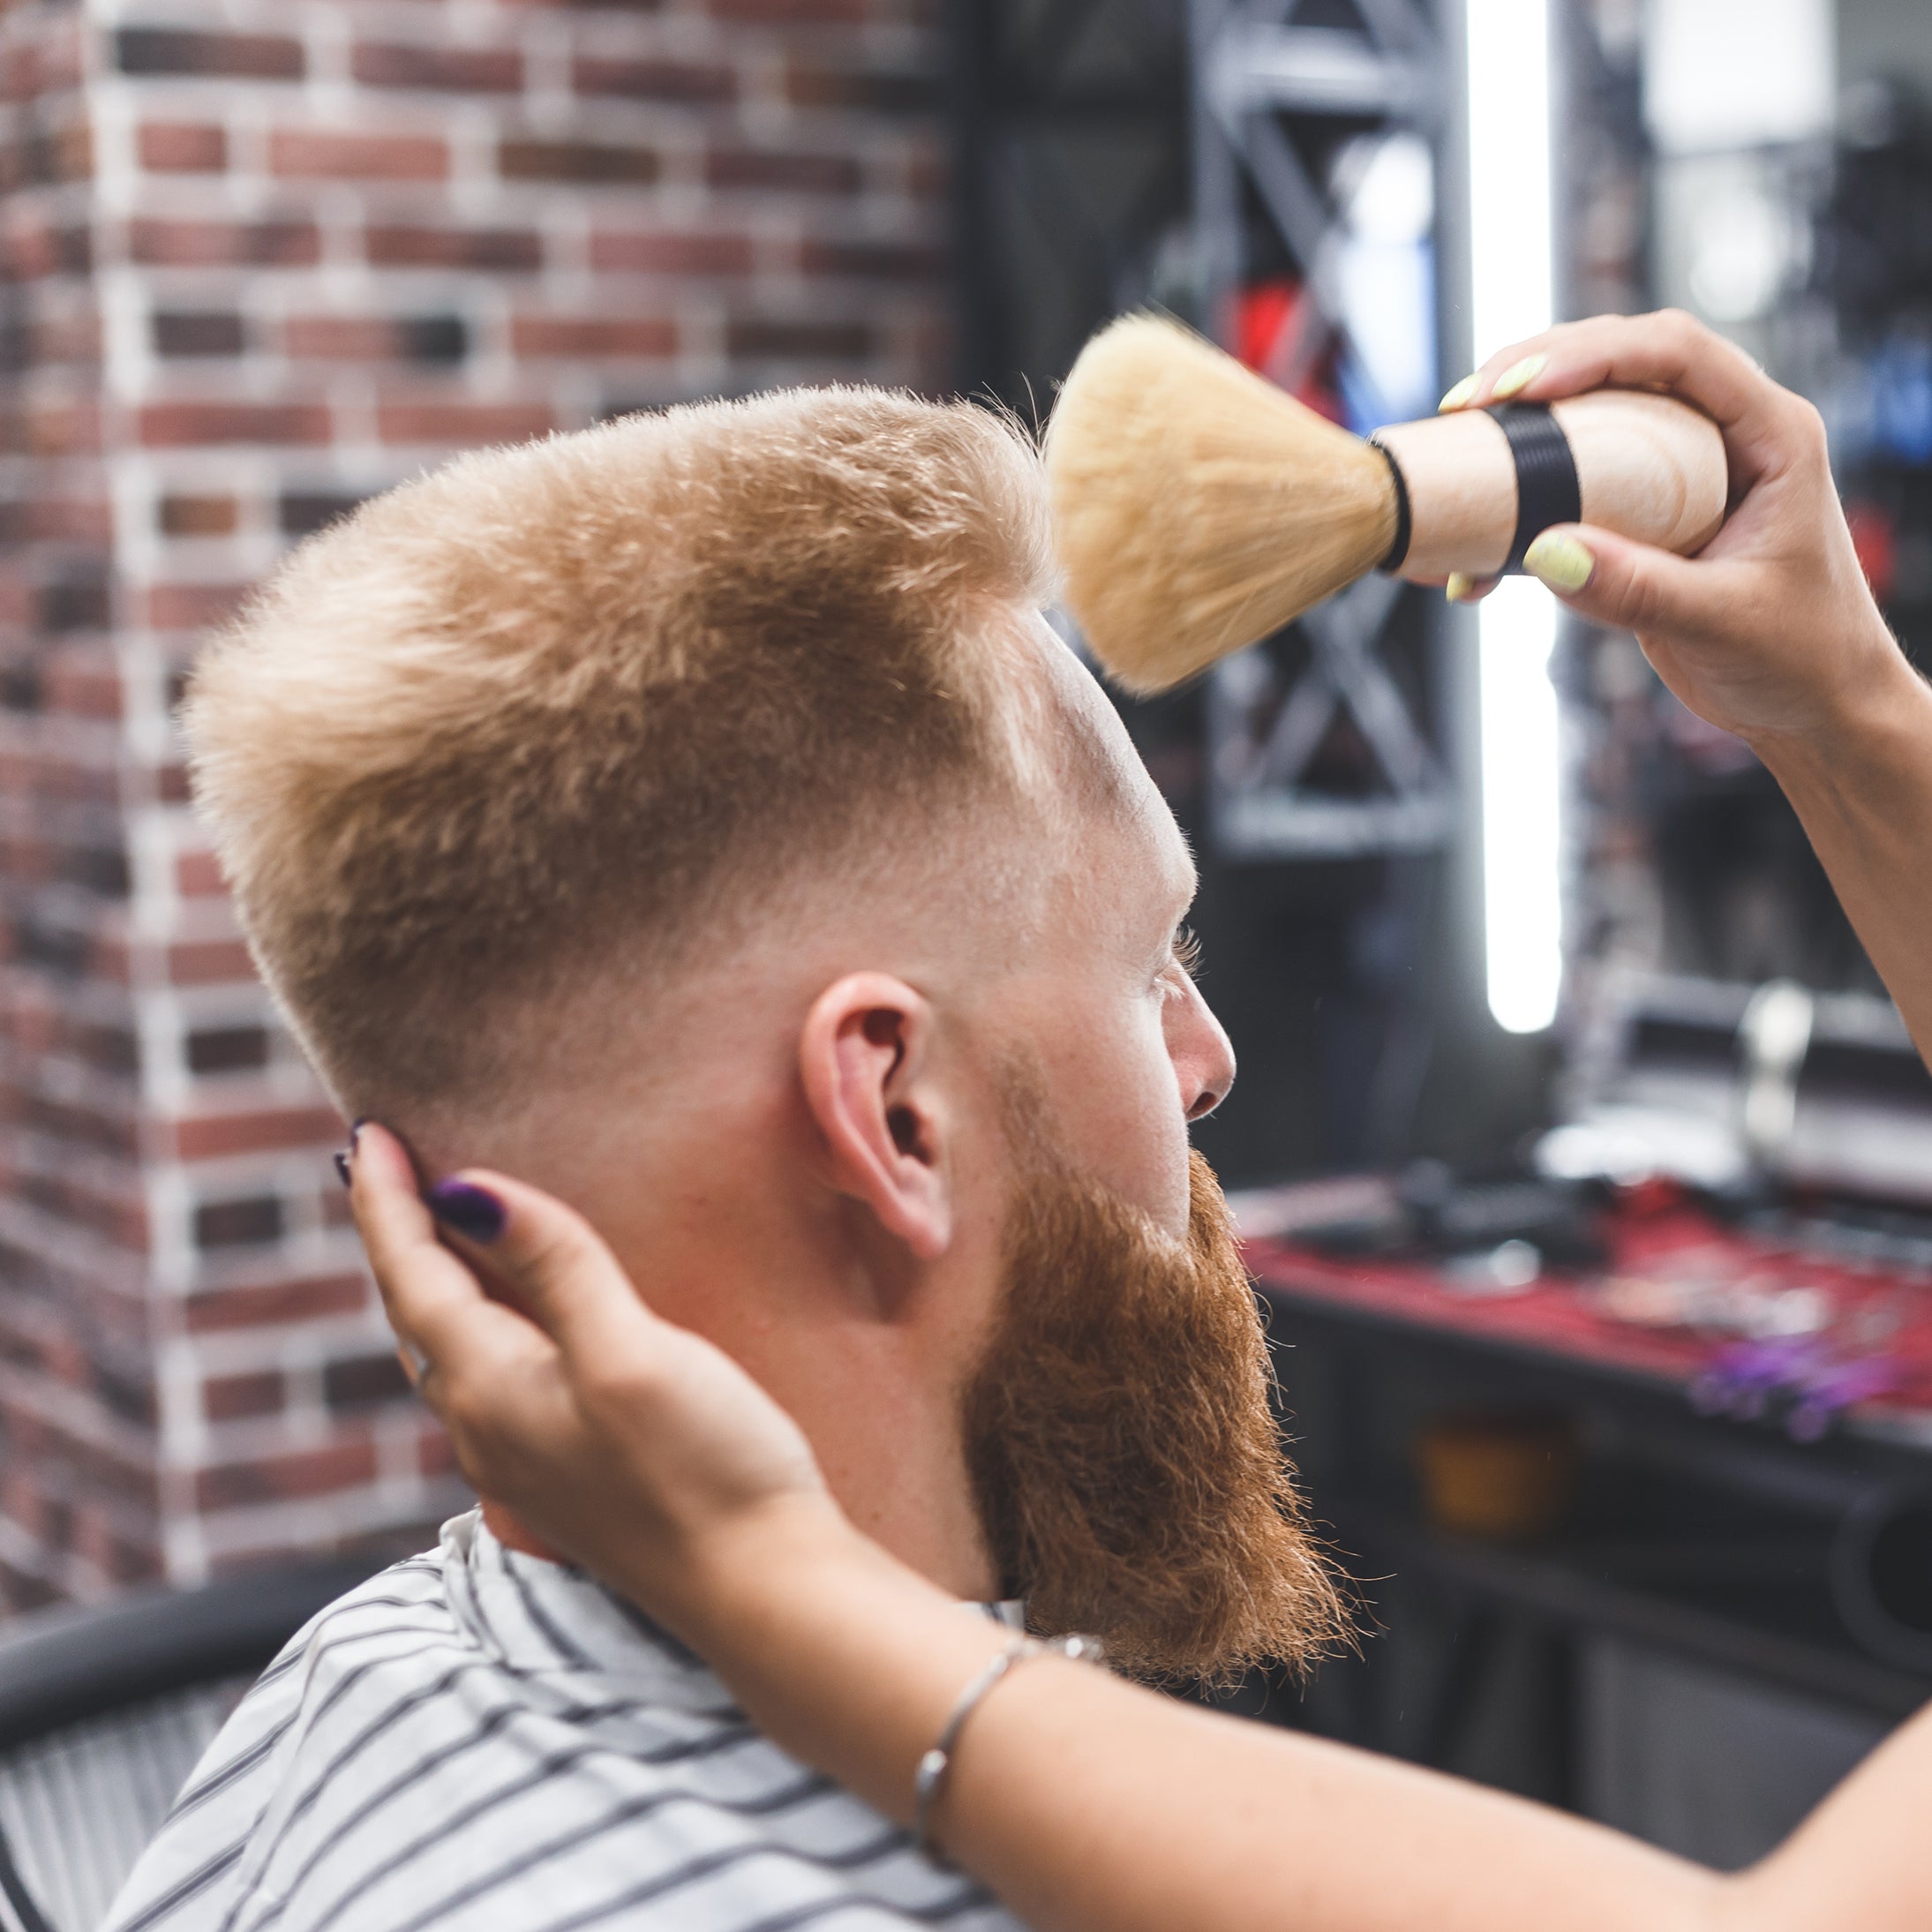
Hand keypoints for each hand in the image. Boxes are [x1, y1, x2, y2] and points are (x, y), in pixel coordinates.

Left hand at [346, 1123, 836, 1629]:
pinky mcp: (566, 1481)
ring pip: (447, 1356)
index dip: (388, 1205)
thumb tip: (467, 1191)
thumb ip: (554, 1267)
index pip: (413, 1280)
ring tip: (431, 1234)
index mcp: (489, 1392)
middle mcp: (486, 1432)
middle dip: (396, 1241)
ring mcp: (523, 1465)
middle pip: (416, 1318)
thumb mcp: (629, 1350)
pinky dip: (474, 1328)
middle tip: (382, 1171)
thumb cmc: (704, 1467)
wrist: (760, 1590)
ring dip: (431, 1287)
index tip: (367, 1134)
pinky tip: (506, 1324)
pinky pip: (488, 1384)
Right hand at [1445, 308, 1915, 750]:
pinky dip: (1517, 512)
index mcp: (1769, 431)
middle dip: (1535, 372)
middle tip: (1468, 406)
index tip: (1521, 388)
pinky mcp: (1642, 515)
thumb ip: (1636, 589)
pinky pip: (1569, 487)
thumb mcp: (1720, 621)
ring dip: (1517, 431)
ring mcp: (1679, 470)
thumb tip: (1542, 549)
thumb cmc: (1801, 654)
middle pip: (1620, 363)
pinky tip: (1473, 558)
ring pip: (1587, 415)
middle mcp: (1723, 434)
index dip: (1595, 354)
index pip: (1677, 354)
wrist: (1813, 704)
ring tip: (1455, 449)